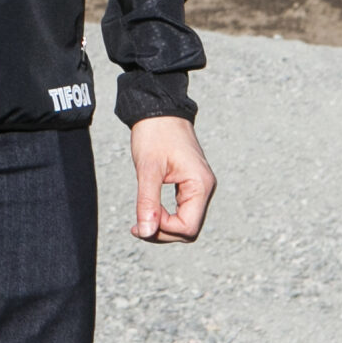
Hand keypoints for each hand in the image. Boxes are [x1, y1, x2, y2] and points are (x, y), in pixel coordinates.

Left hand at [129, 116, 214, 242]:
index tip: (141, 219)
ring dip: (164, 225)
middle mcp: (204, 188)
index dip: (164, 230)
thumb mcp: (148, 169)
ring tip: (141, 219)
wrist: (159, 110)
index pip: (188, 227)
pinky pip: (182, 210)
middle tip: (137, 225)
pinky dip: (166, 215)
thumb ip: (148, 202)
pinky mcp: (190, 184)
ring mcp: (199, 187)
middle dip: (163, 232)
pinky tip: (150, 210)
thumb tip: (146, 232)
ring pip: (186, 222)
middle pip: (189, 229)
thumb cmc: (154, 134)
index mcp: (200, 185)